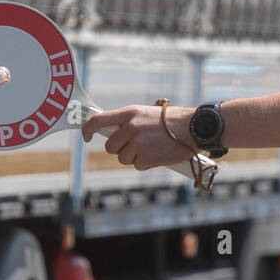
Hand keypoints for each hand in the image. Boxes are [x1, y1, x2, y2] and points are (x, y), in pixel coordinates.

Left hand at [81, 103, 196, 170]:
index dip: (87, 130)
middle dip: (120, 149)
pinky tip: (158, 154)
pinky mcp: (147, 158)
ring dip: (134, 157)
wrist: (193, 127)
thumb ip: (126, 121)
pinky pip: (137, 165)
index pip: (98, 121)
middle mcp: (131, 128)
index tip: (86, 137)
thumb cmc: (170, 120)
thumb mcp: (145, 113)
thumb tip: (106, 128)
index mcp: (129, 113)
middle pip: (110, 147)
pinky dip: (146, 163)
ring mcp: (138, 144)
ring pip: (123, 158)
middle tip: (135, 145)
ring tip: (151, 148)